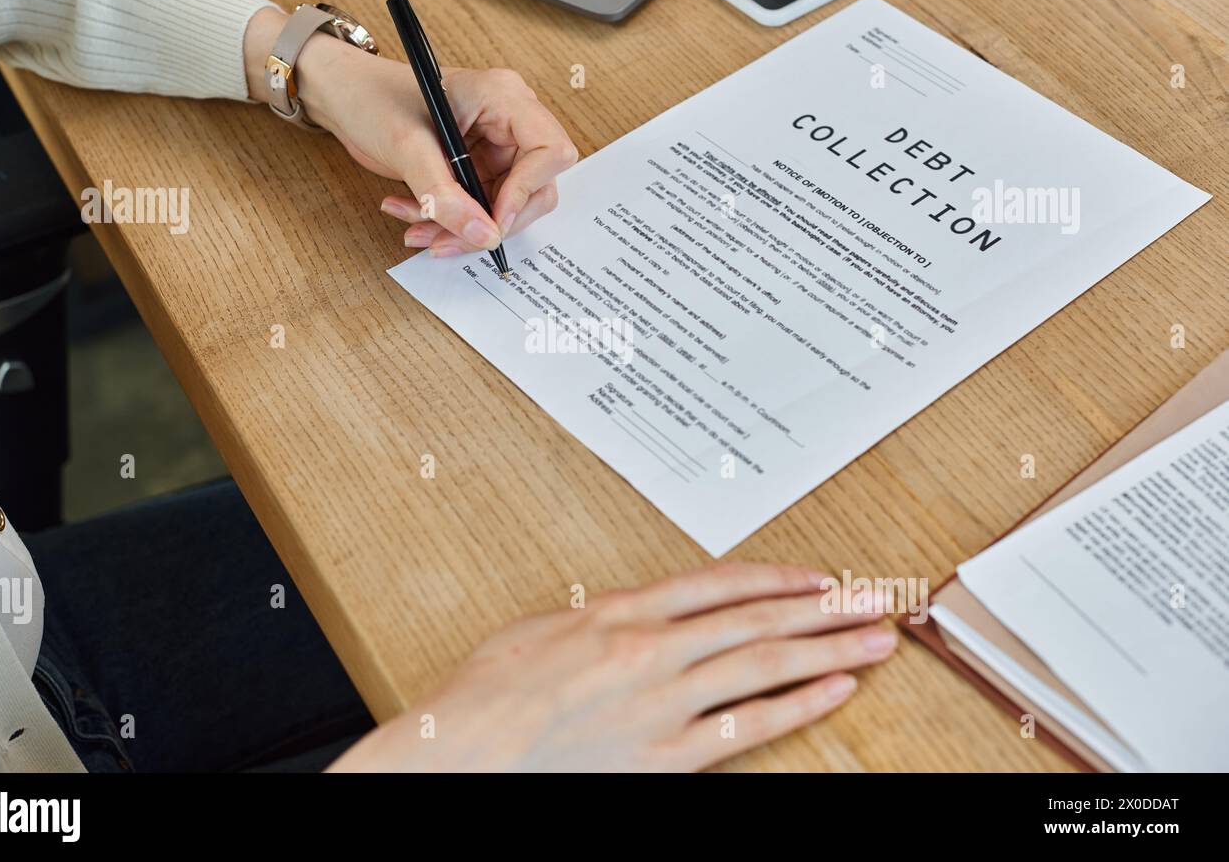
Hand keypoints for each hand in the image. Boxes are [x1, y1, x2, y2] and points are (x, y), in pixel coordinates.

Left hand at [245, 8, 577, 255]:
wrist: (341, 96)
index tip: (494, 220)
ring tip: (416, 228)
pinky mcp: (476, 169)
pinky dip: (448, 222)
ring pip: (504, 208)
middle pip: (534, 189)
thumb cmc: (372, 97)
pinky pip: (478, 210)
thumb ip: (446, 196)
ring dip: (462, 228)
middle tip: (448, 238)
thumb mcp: (408, 147)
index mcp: (504, 98)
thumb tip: (485, 237)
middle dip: (491, 221)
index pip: (551, 152)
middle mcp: (509, 123)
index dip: (527, 191)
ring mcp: (494, 149)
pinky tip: (412, 215)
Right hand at [328, 563, 897, 771]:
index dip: (776, 577)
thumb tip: (639, 609)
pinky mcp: (664, 757)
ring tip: (873, 641)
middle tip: (873, 598)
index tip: (817, 576)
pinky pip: (745, 728)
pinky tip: (831, 693)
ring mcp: (661, 705)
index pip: (717, 583)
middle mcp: (649, 651)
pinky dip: (794, 707)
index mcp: (618, 612)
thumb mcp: (541, 630)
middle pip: (756, 618)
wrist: (461, 758)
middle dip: (823, 607)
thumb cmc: (486, 699)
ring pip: (762, 665)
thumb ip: (601, 615)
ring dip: (827, 649)